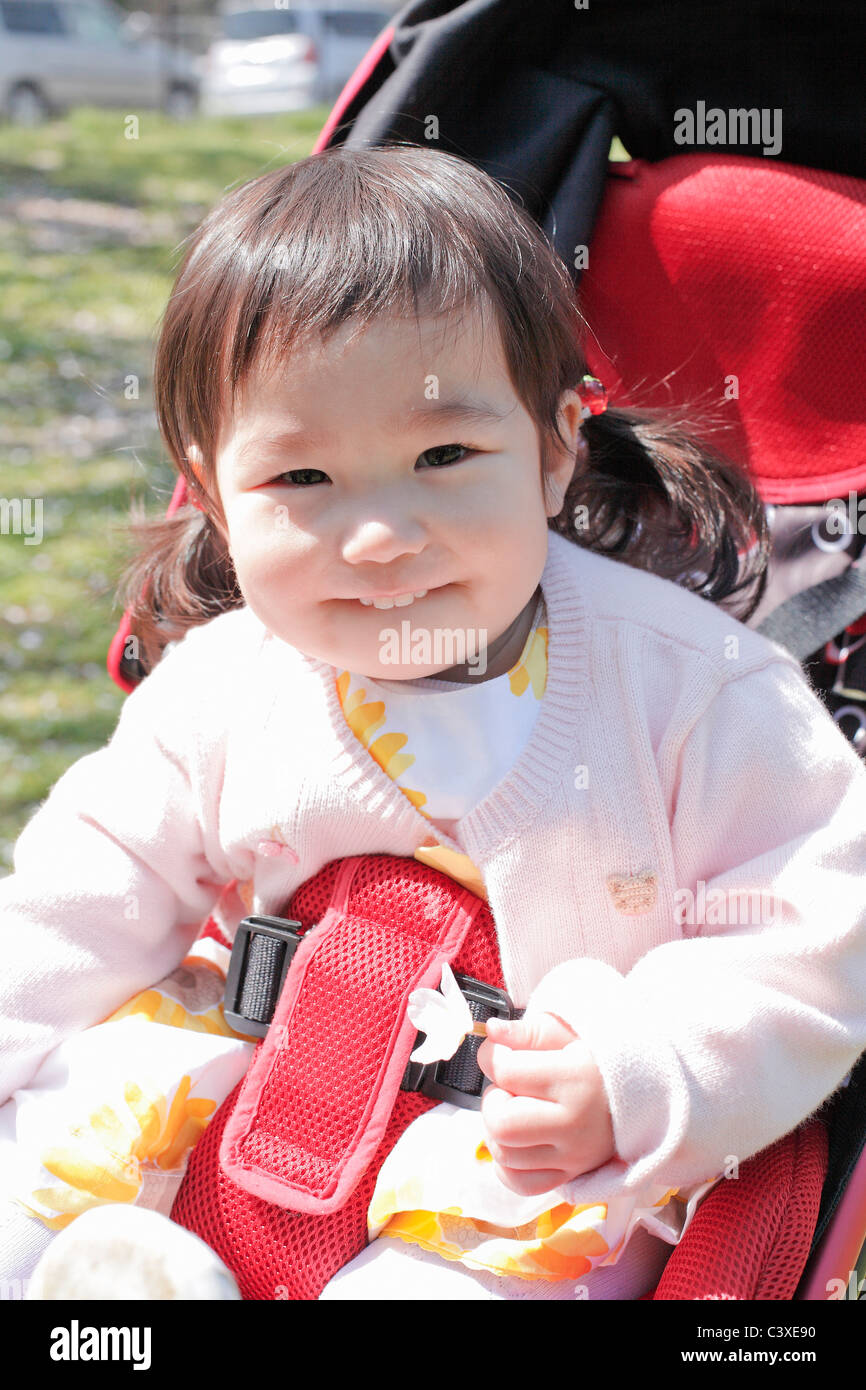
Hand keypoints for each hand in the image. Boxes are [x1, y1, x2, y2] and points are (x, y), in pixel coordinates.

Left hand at [476, 1012, 616, 1196]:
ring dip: (498, 1131)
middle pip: (501, 1123)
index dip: (494, 1058)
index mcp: (575, 1079)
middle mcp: (574, 1123)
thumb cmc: (598, 1062)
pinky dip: (507, 1165)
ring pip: (504, 1155)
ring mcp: (573, 1157)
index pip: (506, 1072)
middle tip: (509, 1088)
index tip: (503, 1054)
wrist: (641, 1098)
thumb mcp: (568, 1035)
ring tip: (517, 1111)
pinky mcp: (570, 1177)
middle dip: (493, 1100)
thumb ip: (528, 1032)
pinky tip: (517, 1141)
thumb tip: (492, 1031)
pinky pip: (519, 1183)